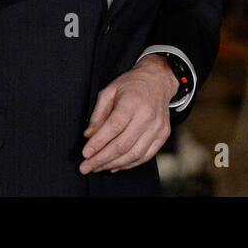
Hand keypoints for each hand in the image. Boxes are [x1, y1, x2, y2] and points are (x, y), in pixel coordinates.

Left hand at [79, 55, 176, 174]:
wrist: (158, 80)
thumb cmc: (131, 85)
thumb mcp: (109, 91)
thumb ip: (98, 114)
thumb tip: (89, 136)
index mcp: (133, 101)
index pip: (114, 127)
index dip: (98, 143)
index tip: (85, 154)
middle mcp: (147, 115)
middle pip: (123, 144)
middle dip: (101, 159)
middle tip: (86, 167)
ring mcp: (157, 126)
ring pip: (134, 154)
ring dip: (113, 164)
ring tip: (98, 167)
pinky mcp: (163, 134)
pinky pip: (145, 156)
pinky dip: (129, 164)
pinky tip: (115, 165)